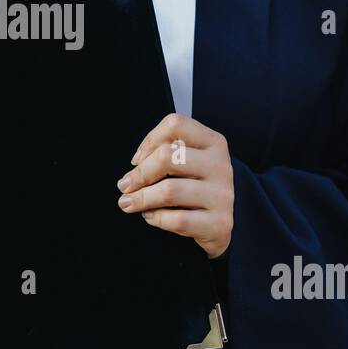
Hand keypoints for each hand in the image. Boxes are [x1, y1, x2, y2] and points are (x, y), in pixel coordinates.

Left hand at [115, 112, 233, 259]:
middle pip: (168, 157)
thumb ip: (164, 155)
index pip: (175, 125)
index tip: (137, 160)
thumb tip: (133, 172)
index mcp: (213, 142)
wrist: (223, 221)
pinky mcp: (219, 223)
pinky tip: (150, 216)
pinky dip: (157, 218)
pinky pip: (178, 219)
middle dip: (139, 174)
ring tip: (128, 203)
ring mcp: (222, 195)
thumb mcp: (187, 162)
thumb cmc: (196, 186)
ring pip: (170, 190)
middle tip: (124, 186)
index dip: (149, 141)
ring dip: (141, 198)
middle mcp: (220, 166)